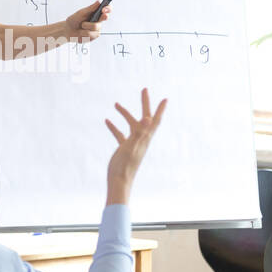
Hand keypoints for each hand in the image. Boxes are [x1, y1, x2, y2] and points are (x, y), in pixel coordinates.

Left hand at [65, 0, 109, 42]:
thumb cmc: (74, 20)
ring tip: (81, 26)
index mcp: (96, 13)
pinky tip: (81, 33)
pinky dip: (84, 33)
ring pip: (96, 27)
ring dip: (86, 27)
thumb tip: (99, 1)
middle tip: (103, 14)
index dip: (108, 9)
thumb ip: (90, 8)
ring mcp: (97, 29)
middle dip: (103, 17)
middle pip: (104, 18)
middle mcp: (98, 21)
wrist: (68, 31)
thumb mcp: (81, 13)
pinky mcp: (94, 36)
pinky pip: (91, 35)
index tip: (104, 9)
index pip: (106, 9)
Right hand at [105, 88, 166, 204]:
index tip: (165, 99)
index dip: (160, 109)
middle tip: (144, 90)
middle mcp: (141, 139)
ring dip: (125, 114)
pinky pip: (120, 134)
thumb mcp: (132, 145)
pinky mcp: (124, 149)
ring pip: (131, 125)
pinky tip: (107, 121)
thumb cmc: (126, 165)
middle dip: (145, 104)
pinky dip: (114, 127)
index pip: (155, 120)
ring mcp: (133, 144)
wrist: (119, 181)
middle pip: (145, 118)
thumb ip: (140, 132)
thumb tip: (149, 118)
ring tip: (115, 104)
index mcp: (145, 138)